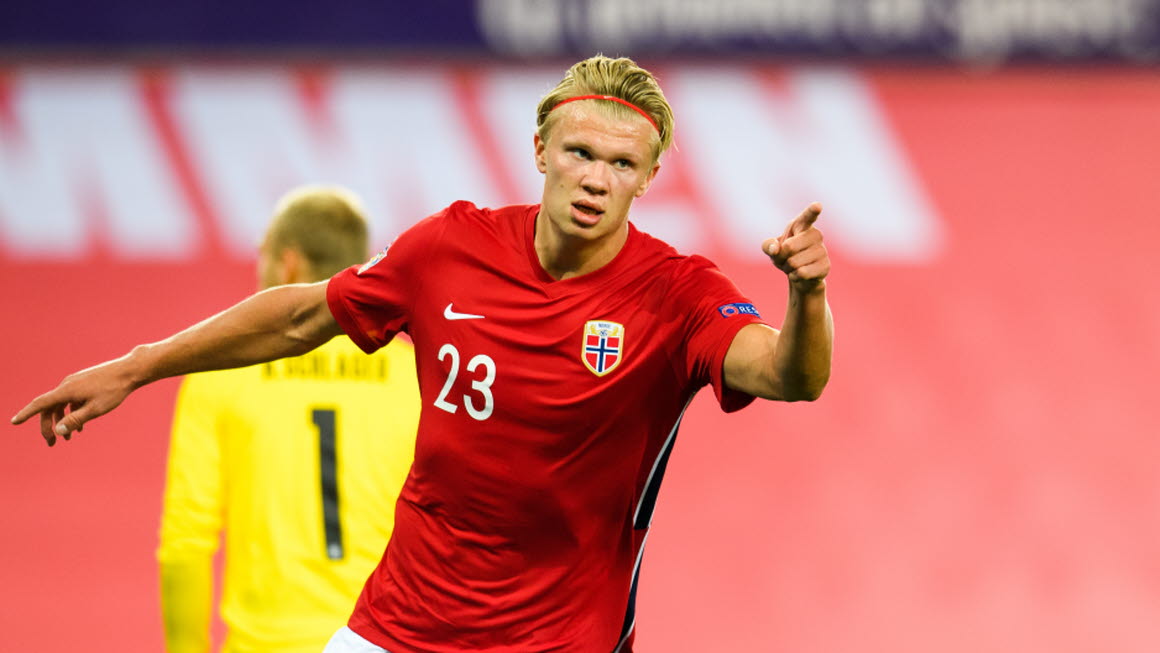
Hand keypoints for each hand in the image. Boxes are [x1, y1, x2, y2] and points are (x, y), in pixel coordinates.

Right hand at [10, 357, 136, 446]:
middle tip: (52, 444)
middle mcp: (67, 385)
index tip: (14, 422)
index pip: (40, 404)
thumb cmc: (114, 390)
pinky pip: (71, 401)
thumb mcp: (96, 409)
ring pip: (61, 405)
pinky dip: (72, 414)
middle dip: (48, 426)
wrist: (129, 371)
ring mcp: (75, 383)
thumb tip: (58, 431)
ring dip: (62, 422)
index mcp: (66, 391)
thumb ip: (76, 420)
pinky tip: (81, 427)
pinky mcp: (84, 383)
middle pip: (50, 408)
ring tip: (69, 439)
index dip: (26, 413)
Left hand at [762, 202, 829, 291]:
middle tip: (786, 258)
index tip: (818, 205)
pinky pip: (802, 273)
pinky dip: (795, 276)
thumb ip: (768, 245)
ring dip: (788, 268)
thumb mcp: (772, 248)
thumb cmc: (786, 255)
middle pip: (789, 247)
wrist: (800, 274)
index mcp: (802, 225)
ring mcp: (822, 250)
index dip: (812, 211)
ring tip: (794, 266)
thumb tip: (776, 249)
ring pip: (794, 263)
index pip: (808, 216)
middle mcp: (816, 235)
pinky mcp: (825, 266)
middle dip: (781, 257)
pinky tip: (800, 274)